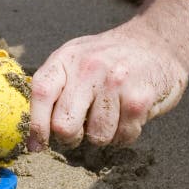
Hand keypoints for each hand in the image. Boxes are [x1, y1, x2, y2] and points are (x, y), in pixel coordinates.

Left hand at [28, 19, 188, 149]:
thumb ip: (51, 94)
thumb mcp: (73, 61)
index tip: (37, 146)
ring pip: (97, 136)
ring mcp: (116, 82)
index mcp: (65, 58)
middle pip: (64, 125)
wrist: (156, 42)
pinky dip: (124, 135)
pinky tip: (127, 117)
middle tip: (80, 130)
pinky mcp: (139, 98)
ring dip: (102, 135)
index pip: (41, 94)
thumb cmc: (105, 60)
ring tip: (109, 115)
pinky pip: (123, 137)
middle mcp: (89, 68)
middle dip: (70, 138)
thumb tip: (32, 143)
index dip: (36, 125)